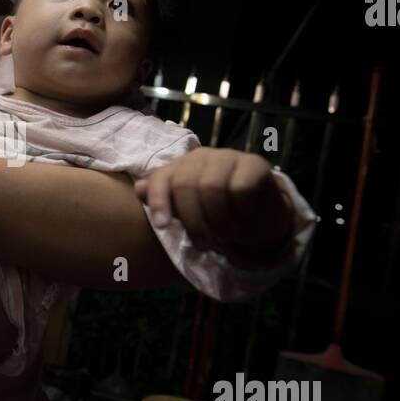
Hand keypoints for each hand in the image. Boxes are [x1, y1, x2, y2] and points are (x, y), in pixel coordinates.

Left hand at [135, 147, 294, 270]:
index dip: (159, 201)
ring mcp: (229, 157)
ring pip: (212, 187)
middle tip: (203, 244)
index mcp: (181, 167)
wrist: (260, 216)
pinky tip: (244, 220)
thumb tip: (139, 189)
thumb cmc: (218, 215)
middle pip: (186, 184)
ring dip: (218, 221)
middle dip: (193, 221)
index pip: (162, 178)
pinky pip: (240, 190)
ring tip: (224, 235)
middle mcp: (202, 156)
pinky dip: (240, 213)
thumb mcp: (188, 213)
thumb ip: (164, 200)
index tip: (161, 226)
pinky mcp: (255, 164)